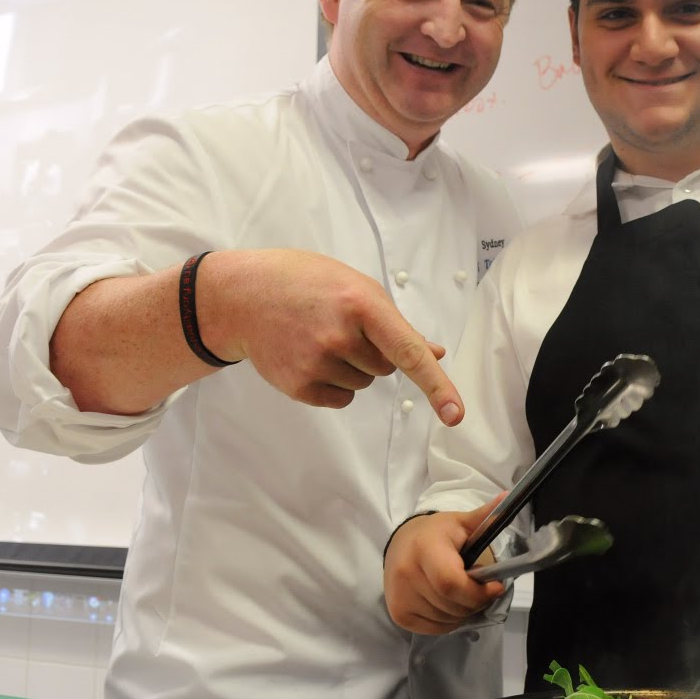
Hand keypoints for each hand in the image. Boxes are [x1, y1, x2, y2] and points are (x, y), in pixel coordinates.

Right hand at [220, 249, 464, 422]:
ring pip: (364, 383)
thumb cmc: (306, 284)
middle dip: (372, 351)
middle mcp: (339, 336)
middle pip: (386, 368)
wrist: (243, 296)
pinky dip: (334, 383)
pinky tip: (309, 356)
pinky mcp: (298, 385)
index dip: (437, 384)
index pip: (408, 351)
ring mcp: (316, 362)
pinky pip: (341, 398)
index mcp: (361, 304)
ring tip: (319, 336)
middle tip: (338, 325)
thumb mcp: (356, 287)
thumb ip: (396, 324)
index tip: (455, 414)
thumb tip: (435, 352)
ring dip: (351, 366)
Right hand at [384, 496, 507, 634]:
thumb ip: (485, 518)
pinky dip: (449, 621)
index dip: (478, 591)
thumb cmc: (436, 533)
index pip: (451, 583)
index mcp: (424, 549)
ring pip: (447, 619)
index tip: (496, 586)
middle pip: (453, 604)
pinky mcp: (398, 613)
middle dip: (475, 601)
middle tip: (480, 589)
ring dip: (463, 612)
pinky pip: (435, 628)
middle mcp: (406, 574)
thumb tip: (507, 498)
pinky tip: (449, 603)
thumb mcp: (460, 523)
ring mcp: (400, 596)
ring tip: (462, 593)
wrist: (401, 544)